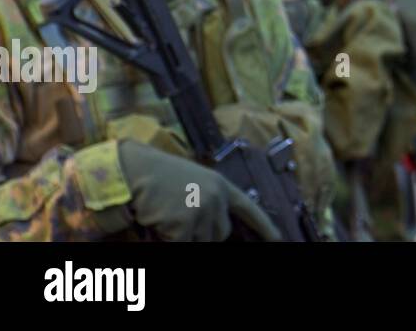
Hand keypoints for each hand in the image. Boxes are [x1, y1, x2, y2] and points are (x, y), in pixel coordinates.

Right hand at [117, 140, 280, 241]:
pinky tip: (159, 222)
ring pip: (201, 241)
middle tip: (181, 221)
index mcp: (221, 185)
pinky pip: (182, 244)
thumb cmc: (160, 176)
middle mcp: (217, 198)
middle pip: (221, 233)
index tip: (279, 239)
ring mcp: (203, 211)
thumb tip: (217, 229)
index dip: (265, 226)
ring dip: (185, 237)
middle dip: (204, 234)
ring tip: (168, 216)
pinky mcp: (186, 224)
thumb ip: (210, 200)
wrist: (137, 171)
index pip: (249, 209)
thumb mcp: (195, 182)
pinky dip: (169, 240)